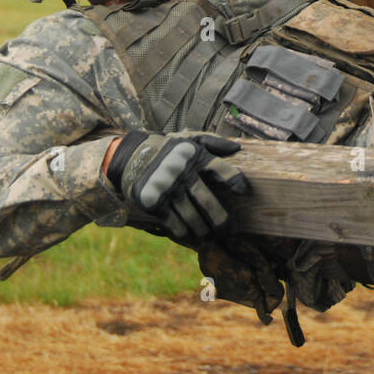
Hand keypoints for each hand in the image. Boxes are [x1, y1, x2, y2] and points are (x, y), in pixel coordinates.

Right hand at [107, 130, 248, 242]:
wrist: (131, 156)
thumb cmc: (167, 149)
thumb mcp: (189, 139)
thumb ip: (213, 142)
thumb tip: (237, 148)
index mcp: (194, 155)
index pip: (221, 170)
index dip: (235, 182)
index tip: (243, 192)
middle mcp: (182, 171)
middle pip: (207, 201)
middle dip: (220, 219)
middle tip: (229, 229)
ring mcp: (167, 187)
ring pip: (191, 216)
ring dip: (202, 229)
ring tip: (209, 234)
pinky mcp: (153, 201)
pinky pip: (173, 222)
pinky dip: (182, 230)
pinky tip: (188, 233)